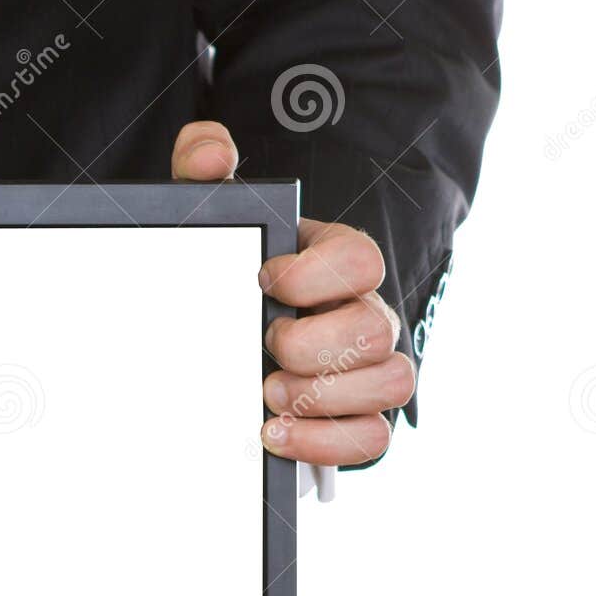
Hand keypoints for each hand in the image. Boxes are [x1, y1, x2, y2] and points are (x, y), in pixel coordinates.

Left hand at [171, 121, 414, 465]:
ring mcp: (366, 370)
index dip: (317, 274)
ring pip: (392, 383)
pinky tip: (273, 435)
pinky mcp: (354, 419)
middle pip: (377, 327)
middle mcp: (363, 314)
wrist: (213, 345)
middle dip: (316, 345)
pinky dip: (327, 442)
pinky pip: (372, 439)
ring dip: (325, 396)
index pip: (362, 259)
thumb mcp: (208, 224)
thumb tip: (210, 153)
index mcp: (335, 263)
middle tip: (265, 349)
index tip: (263, 281)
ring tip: (266, 395)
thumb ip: (203, 173)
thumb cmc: (225, 279)